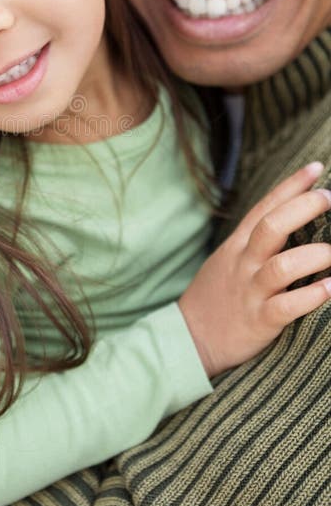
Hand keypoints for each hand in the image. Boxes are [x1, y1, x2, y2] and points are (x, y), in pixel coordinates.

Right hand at [179, 162, 330, 377]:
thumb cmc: (215, 296)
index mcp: (238, 246)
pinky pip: (286, 307)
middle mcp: (244, 263)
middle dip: (303, 208)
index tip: (316, 168)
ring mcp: (251, 291)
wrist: (188, 337)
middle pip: (272, 227)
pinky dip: (311, 296)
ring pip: (281, 266)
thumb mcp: (227, 260)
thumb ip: (254, 241)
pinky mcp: (258, 321)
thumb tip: (288, 219)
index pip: (265, 207)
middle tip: (329, 198)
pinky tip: (330, 288)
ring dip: (314, 255)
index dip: (290, 186)